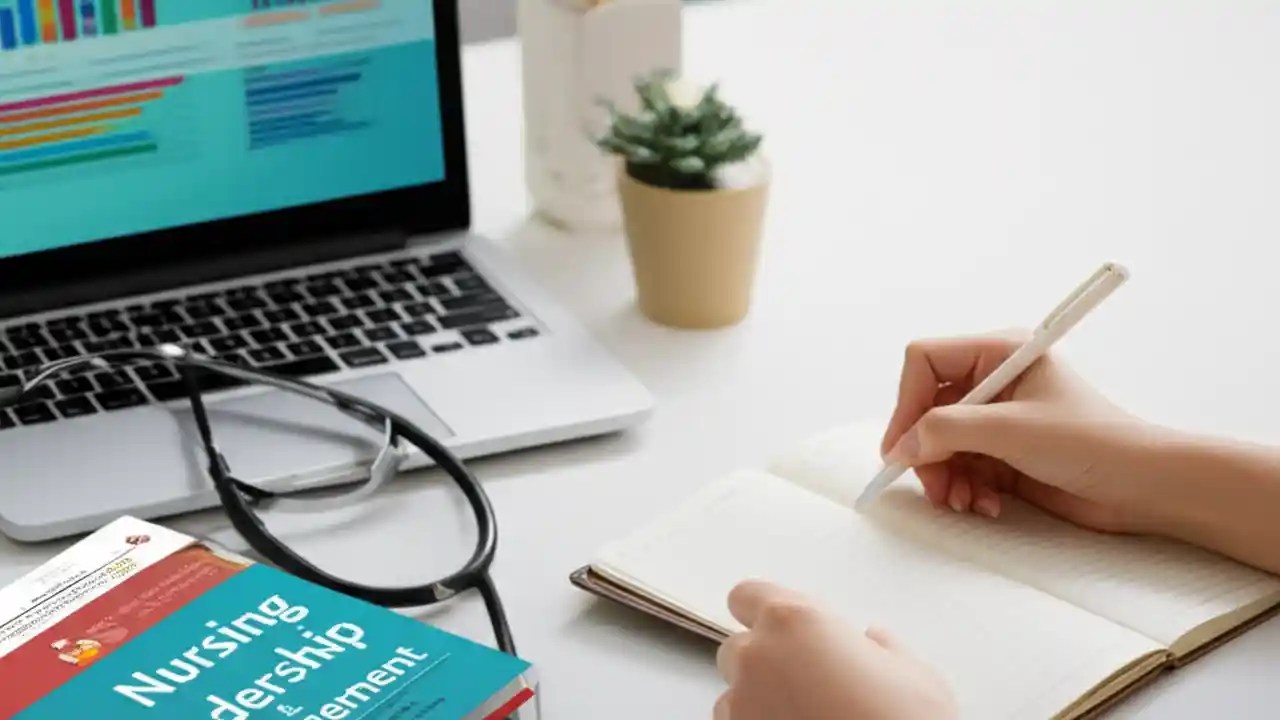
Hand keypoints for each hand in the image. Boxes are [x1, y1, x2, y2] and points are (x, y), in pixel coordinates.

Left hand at [714, 580, 956, 719]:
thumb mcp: (916, 677)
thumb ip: (883, 649)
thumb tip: (874, 641)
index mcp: (794, 621)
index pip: (746, 596)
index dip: (761, 612)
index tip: (782, 629)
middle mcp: (757, 658)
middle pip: (738, 648)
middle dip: (763, 661)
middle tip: (807, 684)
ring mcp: (742, 705)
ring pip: (734, 694)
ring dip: (759, 702)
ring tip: (807, 718)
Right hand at [880, 330, 1163, 531]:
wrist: (1145, 488)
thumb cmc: (1097, 443)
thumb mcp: (1012, 430)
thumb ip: (948, 431)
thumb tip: (901, 445)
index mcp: (1000, 353)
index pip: (926, 362)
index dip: (907, 403)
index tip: (901, 446)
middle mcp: (994, 381)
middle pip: (927, 408)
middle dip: (926, 451)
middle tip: (934, 485)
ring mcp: (998, 419)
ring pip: (939, 443)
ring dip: (944, 477)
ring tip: (963, 501)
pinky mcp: (1004, 453)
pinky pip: (960, 468)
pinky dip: (964, 489)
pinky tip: (985, 504)